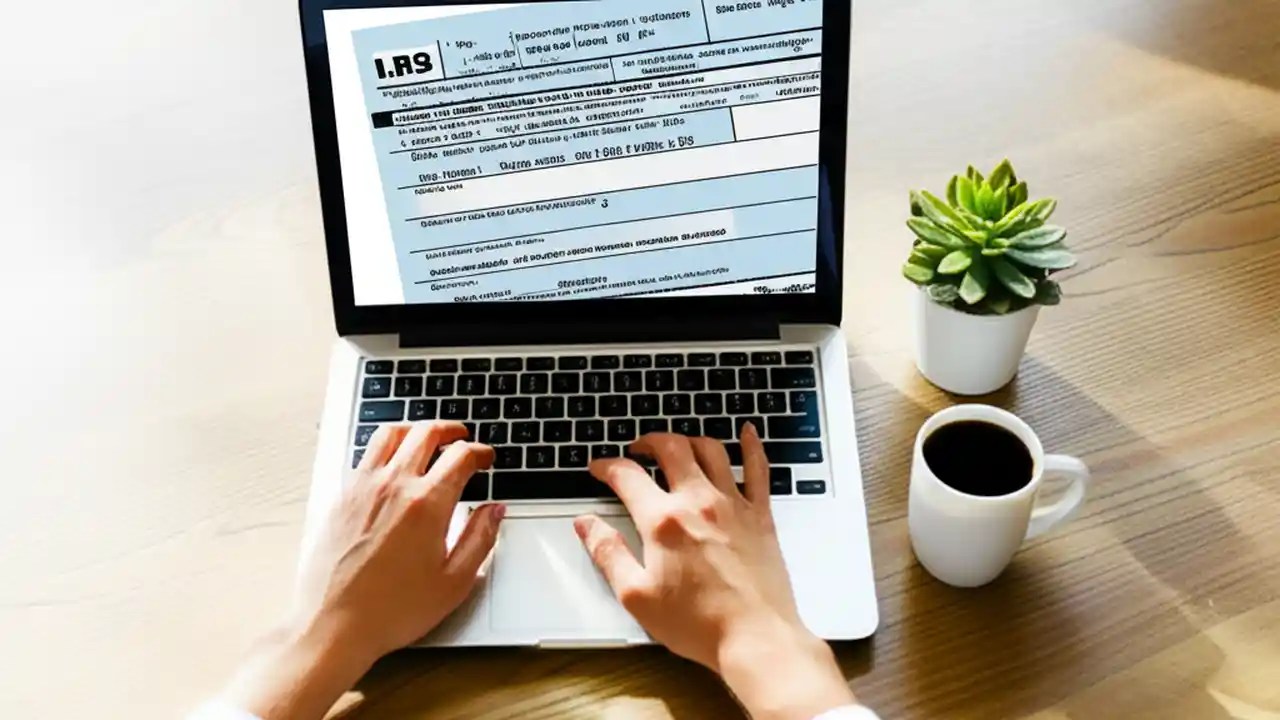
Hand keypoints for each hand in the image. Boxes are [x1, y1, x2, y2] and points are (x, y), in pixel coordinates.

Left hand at [221, 422, 503, 719]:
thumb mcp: (454, 582)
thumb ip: (480, 539)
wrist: (333, 626)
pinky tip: (390, 462)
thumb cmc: (392, 611)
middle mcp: (393, 486)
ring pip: (390, 434)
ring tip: (425, 436)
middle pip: (425, 433)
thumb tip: (494, 511)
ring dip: (414, 429)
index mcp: (427, 504)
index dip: (480, 452)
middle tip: (460, 436)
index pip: (461, 457)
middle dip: (449, 429)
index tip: (486, 458)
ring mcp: (362, 488)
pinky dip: (384, 448)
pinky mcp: (340, 498)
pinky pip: (364, 456)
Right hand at [575, 426, 855, 719]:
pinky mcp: (760, 516)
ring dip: (689, 440)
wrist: (755, 637)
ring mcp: (732, 505)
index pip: (627, 476)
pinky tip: (747, 432)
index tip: (599, 468)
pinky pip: (758, 468)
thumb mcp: (636, 596)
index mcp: (663, 522)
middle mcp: (698, 503)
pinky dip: (751, 446)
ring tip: (678, 445)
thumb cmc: (700, 624)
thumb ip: (608, 554)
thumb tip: (587, 526)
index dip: (607, 466)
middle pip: (670, 448)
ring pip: (710, 450)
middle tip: (638, 448)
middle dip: (648, 441)